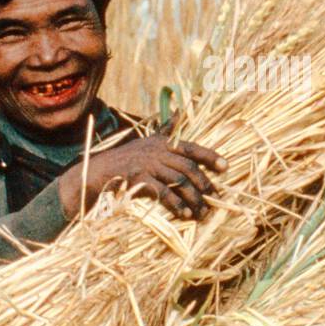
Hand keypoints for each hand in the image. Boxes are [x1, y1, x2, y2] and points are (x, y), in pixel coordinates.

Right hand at [57, 133, 226, 221]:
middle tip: (214, 199)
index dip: (210, 157)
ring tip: (202, 212)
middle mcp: (157, 152)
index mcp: (163, 142)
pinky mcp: (139, 180)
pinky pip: (164, 193)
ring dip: (193, 199)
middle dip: (204, 185)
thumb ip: (166, 130)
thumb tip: (179, 111)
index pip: (192, 148)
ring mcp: (148, 166)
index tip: (225, 167)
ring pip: (179, 182)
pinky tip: (184, 214)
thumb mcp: (147, 141)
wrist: (99, 172)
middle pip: (189, 168)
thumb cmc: (127, 158)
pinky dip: (176, 205)